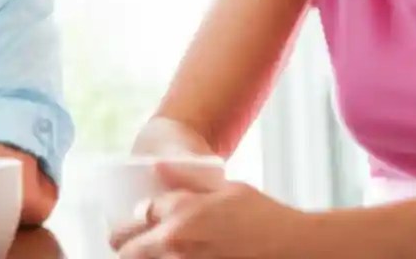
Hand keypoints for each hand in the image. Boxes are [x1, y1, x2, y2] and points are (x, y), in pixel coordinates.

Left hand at [110, 162, 309, 258]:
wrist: (292, 249)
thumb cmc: (262, 217)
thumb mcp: (225, 189)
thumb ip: (186, 178)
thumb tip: (155, 166)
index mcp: (181, 214)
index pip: (135, 218)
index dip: (128, 220)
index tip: (131, 223)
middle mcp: (176, 243)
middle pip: (127, 250)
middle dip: (123, 244)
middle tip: (125, 243)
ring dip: (142, 255)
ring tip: (145, 251)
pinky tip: (173, 255)